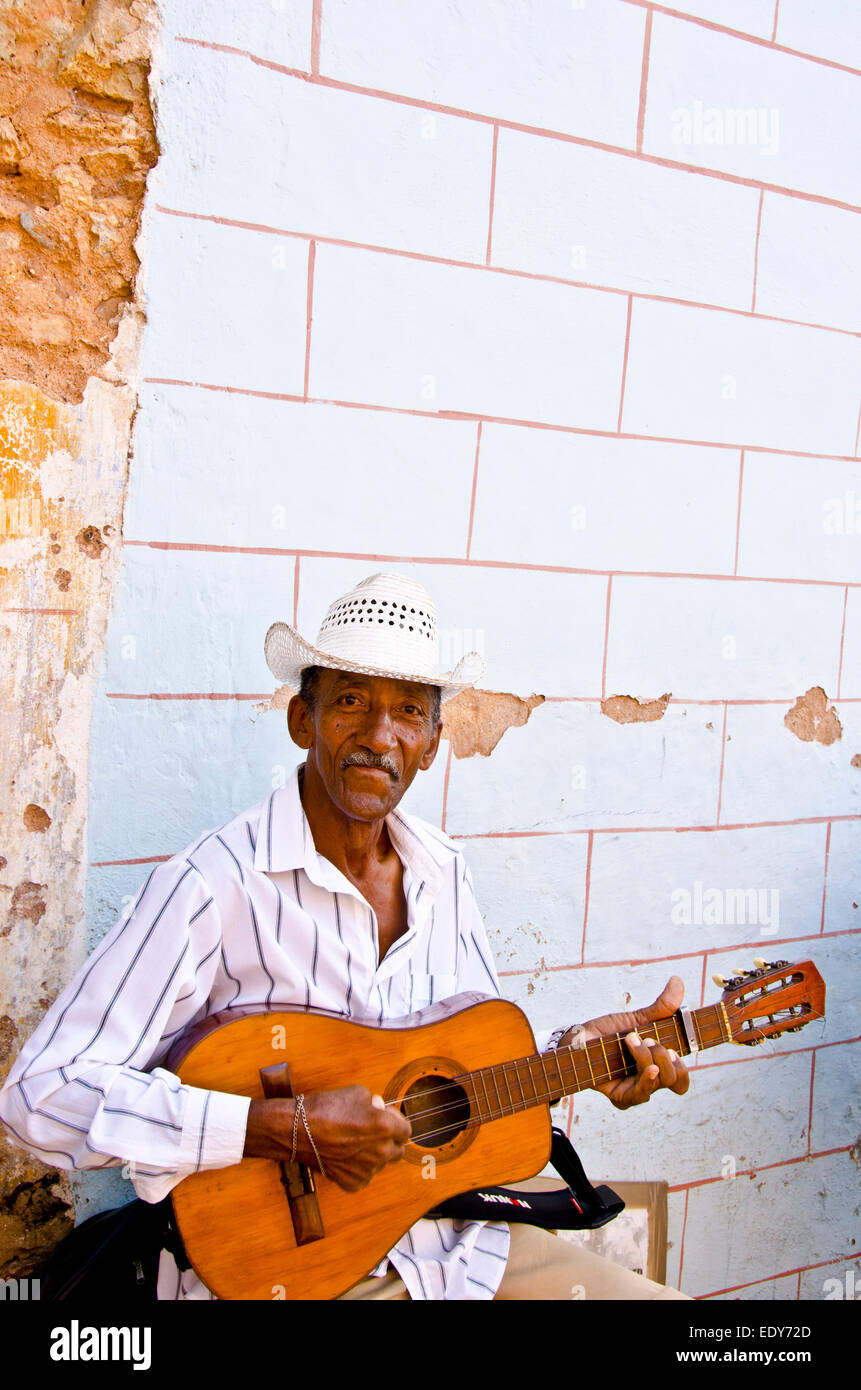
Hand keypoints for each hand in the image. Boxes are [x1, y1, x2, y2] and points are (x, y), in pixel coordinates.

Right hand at [244, 1085, 411, 1190]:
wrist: (297, 1130)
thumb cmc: (326, 1108)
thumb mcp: (357, 1093)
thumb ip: (375, 1104)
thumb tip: (380, 1109)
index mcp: (385, 1127)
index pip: (406, 1130)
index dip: (396, 1122)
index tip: (386, 1118)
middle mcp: (380, 1151)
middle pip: (397, 1150)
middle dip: (388, 1140)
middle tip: (371, 1131)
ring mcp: (367, 1170)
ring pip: (380, 1163)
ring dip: (372, 1154)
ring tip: (352, 1142)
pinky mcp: (353, 1183)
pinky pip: (363, 1176)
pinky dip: (358, 1168)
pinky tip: (344, 1156)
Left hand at [569, 976, 690, 1110]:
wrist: (577, 1041)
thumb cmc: (607, 1033)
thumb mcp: (636, 1019)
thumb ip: (660, 1007)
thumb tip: (677, 981)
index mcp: (658, 1065)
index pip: (683, 1074)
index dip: (687, 1063)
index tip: (684, 1040)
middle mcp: (650, 1081)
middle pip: (678, 1081)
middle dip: (668, 1058)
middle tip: (650, 1040)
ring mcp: (637, 1089)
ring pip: (660, 1083)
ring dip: (650, 1058)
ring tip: (633, 1040)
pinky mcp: (622, 1097)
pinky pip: (640, 1094)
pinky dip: (646, 1077)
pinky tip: (645, 1064)